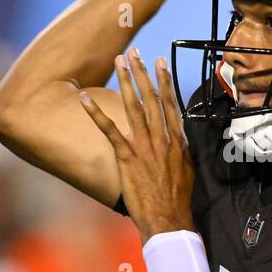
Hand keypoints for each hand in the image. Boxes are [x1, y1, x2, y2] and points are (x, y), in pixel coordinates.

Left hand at [80, 48, 195, 243]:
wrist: (169, 218)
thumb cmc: (177, 199)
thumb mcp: (185, 170)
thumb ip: (179, 150)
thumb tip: (177, 138)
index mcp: (176, 141)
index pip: (170, 104)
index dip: (164, 81)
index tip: (159, 62)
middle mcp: (161, 138)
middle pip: (151, 99)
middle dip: (142, 73)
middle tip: (134, 52)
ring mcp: (144, 147)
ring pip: (133, 107)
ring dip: (125, 82)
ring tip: (118, 62)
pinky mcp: (127, 157)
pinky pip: (109, 130)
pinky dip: (96, 113)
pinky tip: (85, 99)